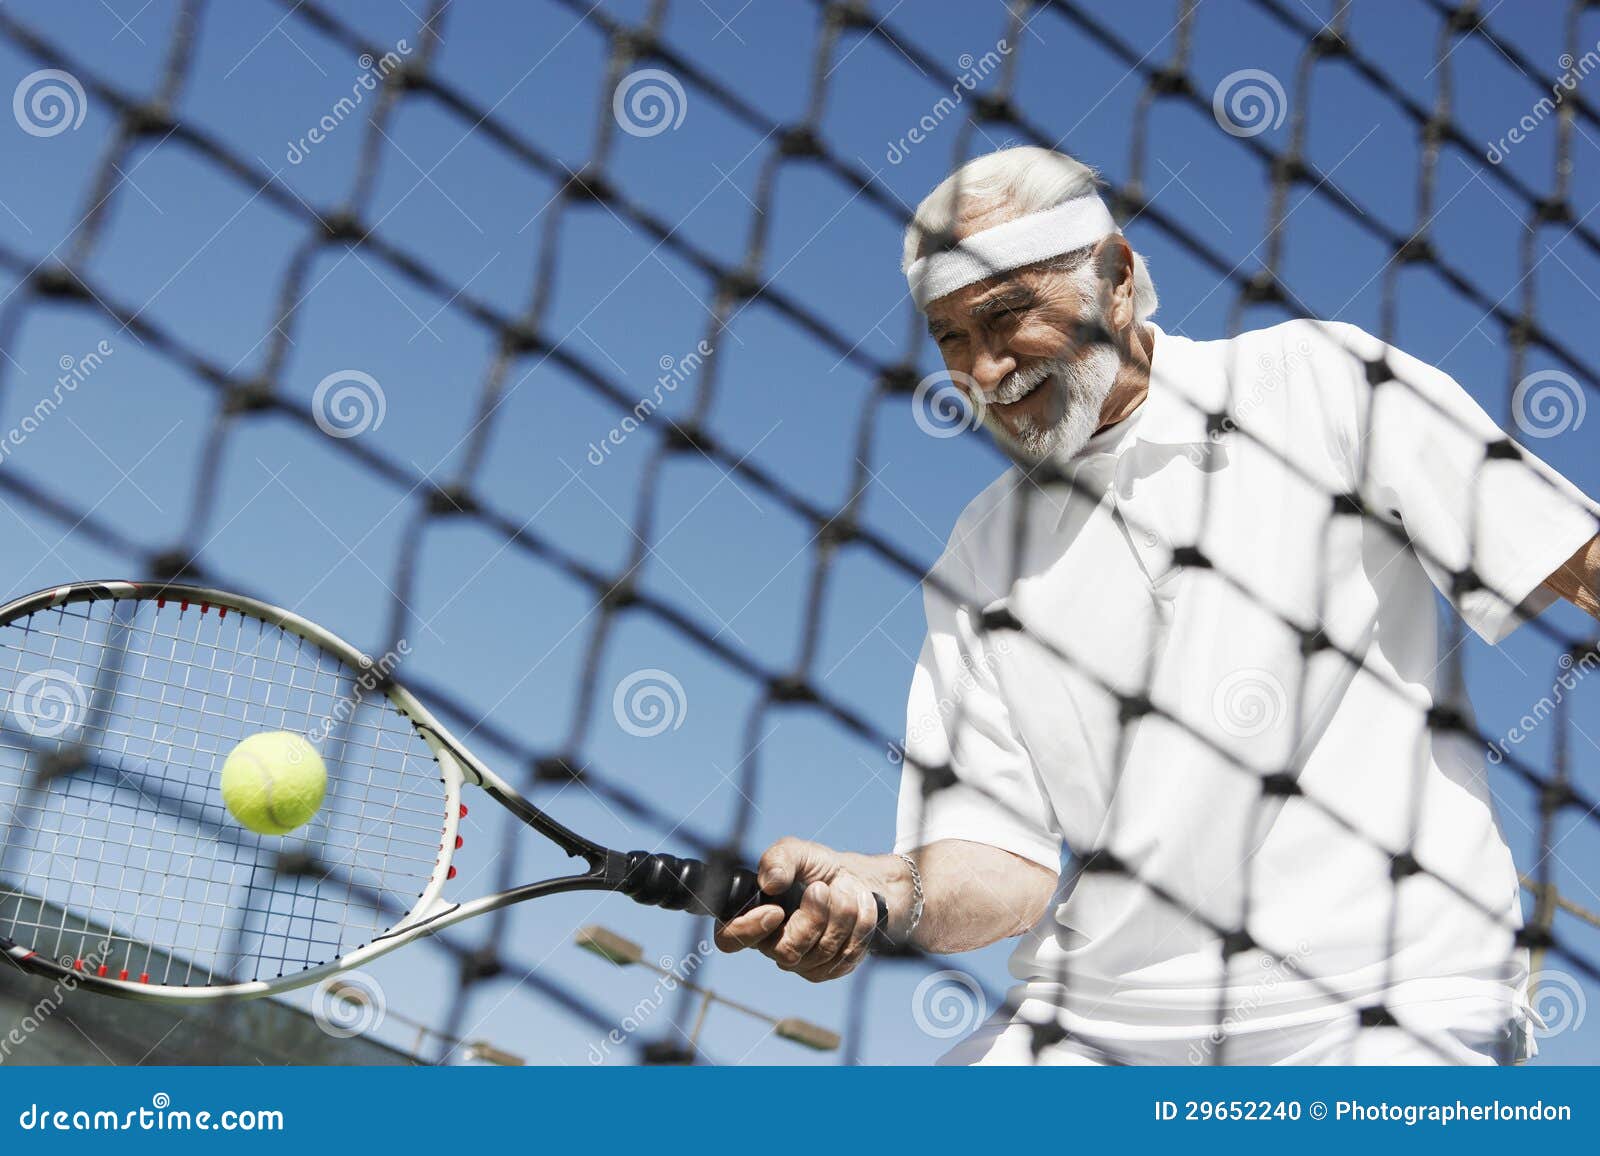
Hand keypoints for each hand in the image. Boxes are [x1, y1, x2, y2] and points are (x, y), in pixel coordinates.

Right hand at [714, 837, 880, 981]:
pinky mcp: (829, 969)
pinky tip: (859, 906)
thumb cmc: (816, 868)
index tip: (776, 910)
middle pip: (787, 950)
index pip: (730, 939)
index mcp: (752, 916)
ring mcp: (801, 962)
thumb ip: (778, 859)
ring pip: (822, 952)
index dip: (749, 930)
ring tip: (847, 890)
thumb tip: (770, 882)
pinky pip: (845, 956)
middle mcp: (772, 945)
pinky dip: (859, 926)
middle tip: (823, 888)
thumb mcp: (796, 852)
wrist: (855, 881)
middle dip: (814, 916)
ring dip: (842, 915)